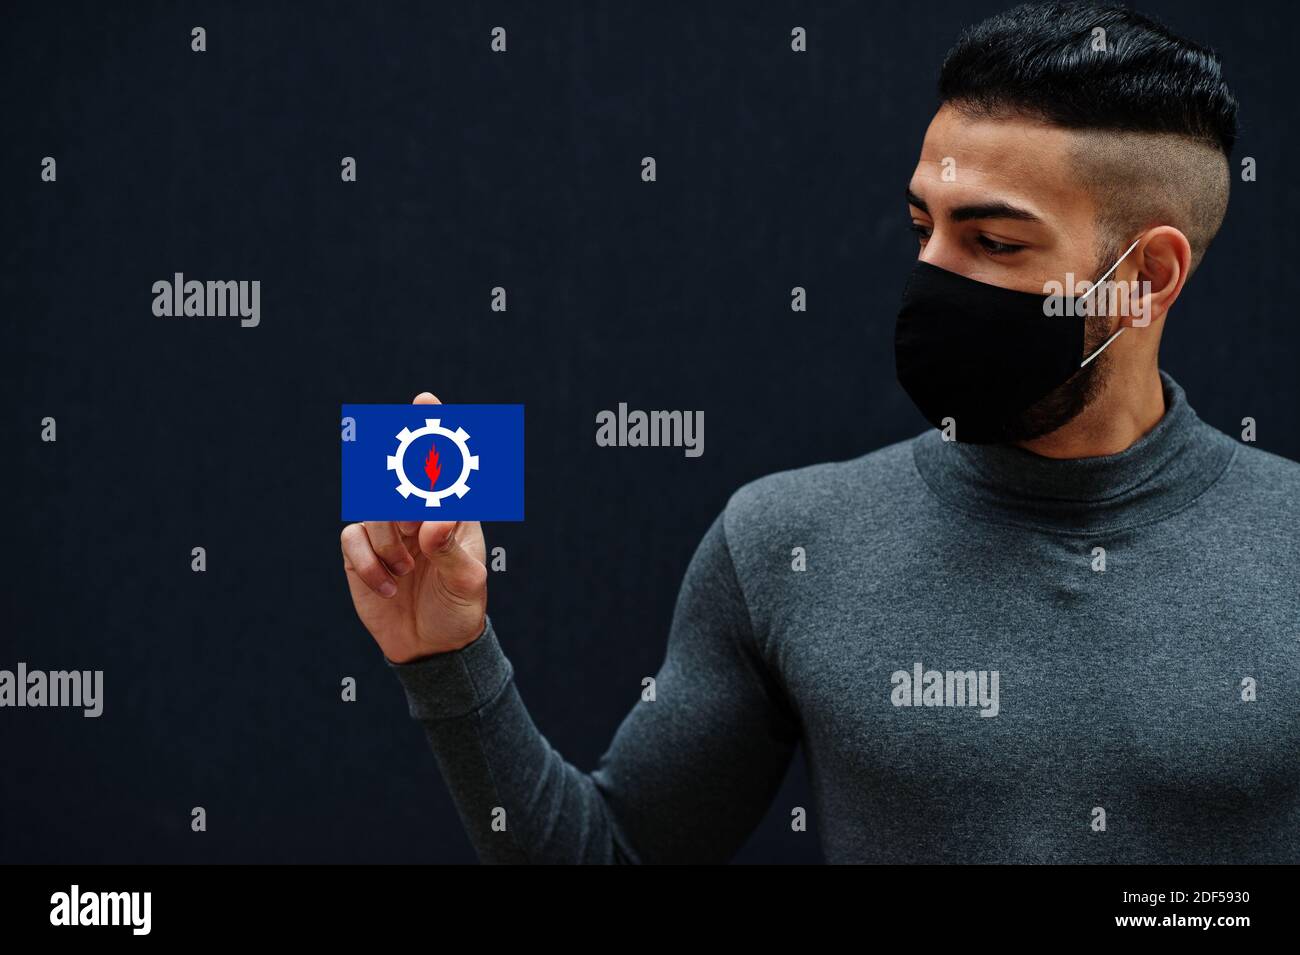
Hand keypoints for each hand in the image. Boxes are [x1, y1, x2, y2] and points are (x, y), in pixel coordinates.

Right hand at [341, 391, 488, 661]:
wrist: (430, 647)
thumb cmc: (458, 609)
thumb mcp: (466, 582)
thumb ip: (450, 549)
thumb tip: (431, 522)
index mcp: (453, 511)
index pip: (443, 465)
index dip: (431, 430)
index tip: (424, 400)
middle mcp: (418, 513)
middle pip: (398, 483)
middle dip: (404, 506)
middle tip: (418, 536)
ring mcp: (388, 530)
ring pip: (373, 511)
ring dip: (388, 546)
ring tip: (407, 574)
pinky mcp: (361, 550)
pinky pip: (352, 538)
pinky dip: (370, 565)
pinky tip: (389, 588)